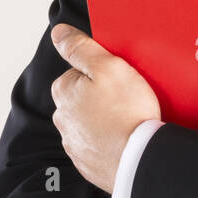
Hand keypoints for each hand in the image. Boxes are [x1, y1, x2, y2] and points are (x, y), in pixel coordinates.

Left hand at [49, 23, 160, 193]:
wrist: (139, 160)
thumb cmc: (126, 111)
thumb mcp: (108, 66)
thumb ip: (80, 47)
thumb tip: (58, 32)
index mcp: (63, 92)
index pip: (79, 73)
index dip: (103, 73)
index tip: (119, 80)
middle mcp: (62, 120)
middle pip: (83, 98)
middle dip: (101, 98)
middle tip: (127, 100)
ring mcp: (74, 144)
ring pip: (90, 123)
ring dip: (105, 122)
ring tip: (129, 122)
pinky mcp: (88, 164)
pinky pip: (98, 147)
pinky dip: (109, 143)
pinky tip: (126, 140)